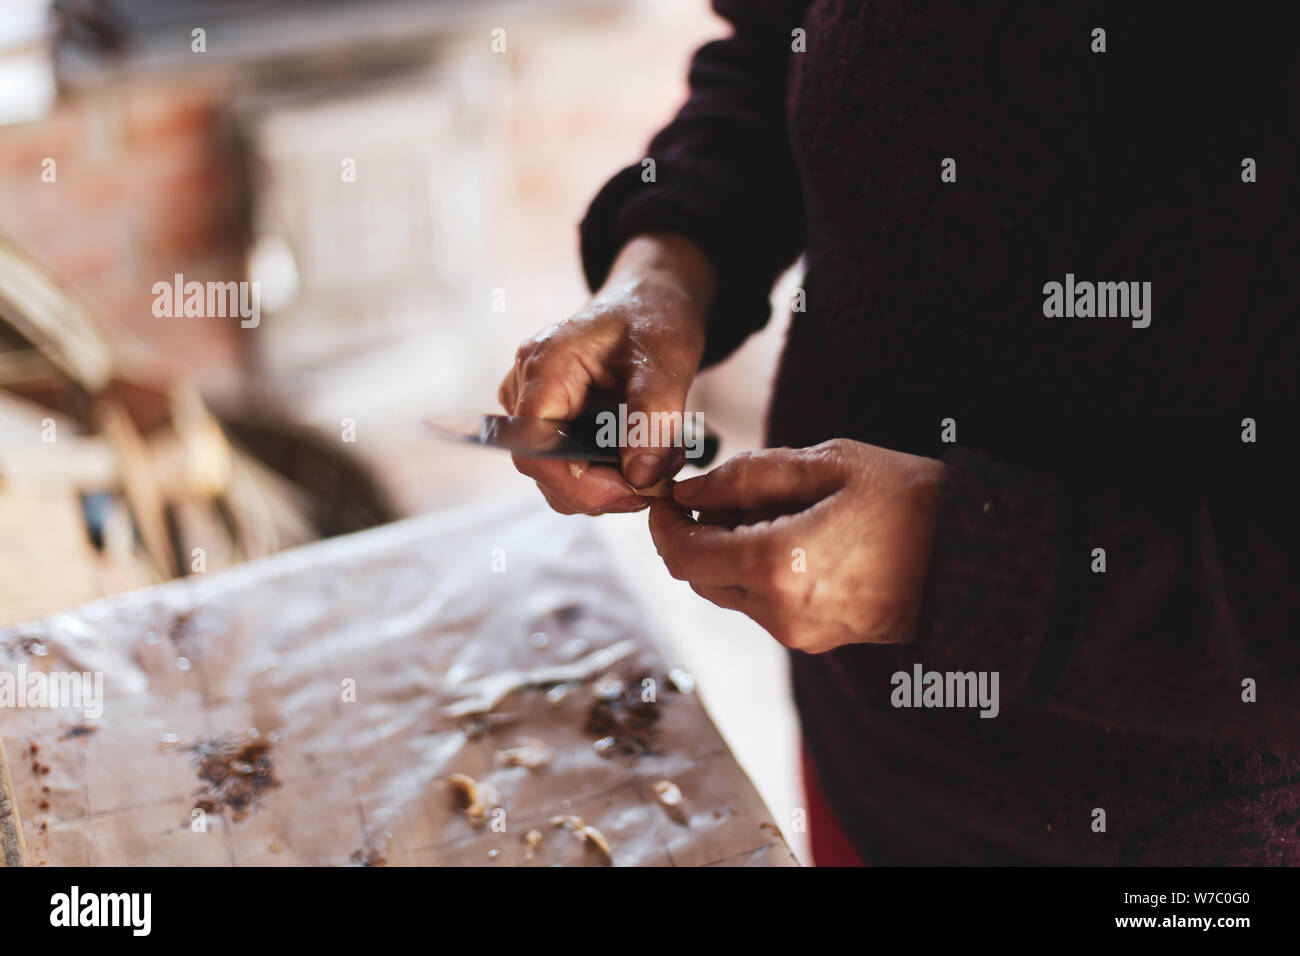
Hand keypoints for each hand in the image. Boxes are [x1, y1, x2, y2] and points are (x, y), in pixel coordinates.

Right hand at [500, 234, 716, 514]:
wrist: (648, 301)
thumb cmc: (653, 317)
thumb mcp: (667, 360)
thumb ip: (654, 418)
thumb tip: (640, 478)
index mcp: (545, 367)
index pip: (535, 451)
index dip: (580, 484)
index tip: (636, 490)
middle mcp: (526, 391)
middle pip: (548, 473)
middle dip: (609, 488)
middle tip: (664, 475)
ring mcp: (536, 410)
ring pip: (563, 480)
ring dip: (616, 484)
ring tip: (663, 457)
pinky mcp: (553, 425)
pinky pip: (576, 469)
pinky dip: (615, 474)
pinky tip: (648, 451)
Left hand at [648, 439, 944, 651]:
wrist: (981, 558)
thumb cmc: (910, 499)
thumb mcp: (827, 464)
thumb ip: (747, 476)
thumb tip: (691, 490)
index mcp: (777, 565)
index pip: (684, 554)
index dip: (663, 524)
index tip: (666, 494)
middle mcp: (780, 611)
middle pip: (701, 577)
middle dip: (697, 535)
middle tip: (720, 492)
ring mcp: (800, 632)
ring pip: (731, 592)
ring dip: (729, 553)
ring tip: (770, 507)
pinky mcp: (818, 639)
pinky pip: (765, 605)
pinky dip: (758, 570)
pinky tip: (794, 533)